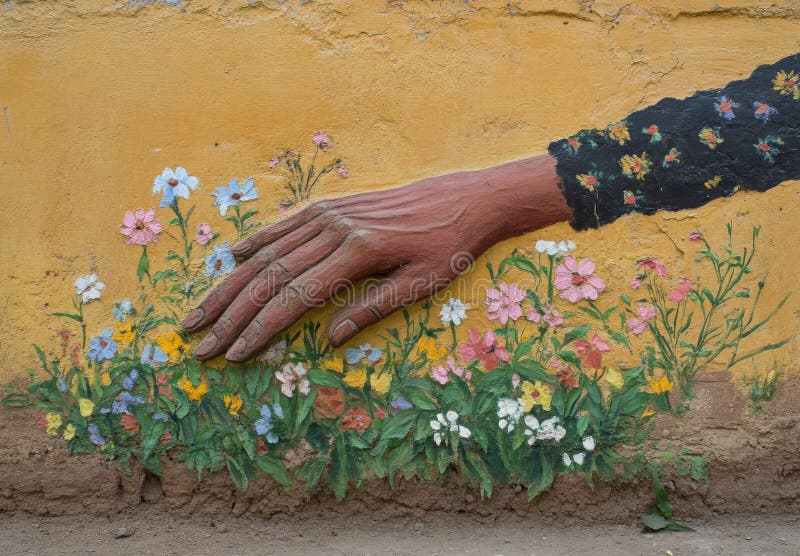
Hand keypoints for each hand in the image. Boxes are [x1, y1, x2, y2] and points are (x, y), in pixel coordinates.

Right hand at [182, 154, 570, 361]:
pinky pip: (285, 226)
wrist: (466, 197)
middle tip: (197, 342)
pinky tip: (235, 260)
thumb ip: (372, 308)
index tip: (232, 354)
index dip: (259, 330)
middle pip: (269, 277)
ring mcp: (330, 214)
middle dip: (230, 314)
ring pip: (269, 253)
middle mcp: (335, 230)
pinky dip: (257, 243)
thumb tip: (329, 340)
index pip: (294, 299)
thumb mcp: (421, 283)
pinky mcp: (332, 205)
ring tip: (200, 312)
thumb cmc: (449, 246)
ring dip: (231, 285)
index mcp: (357, 254)